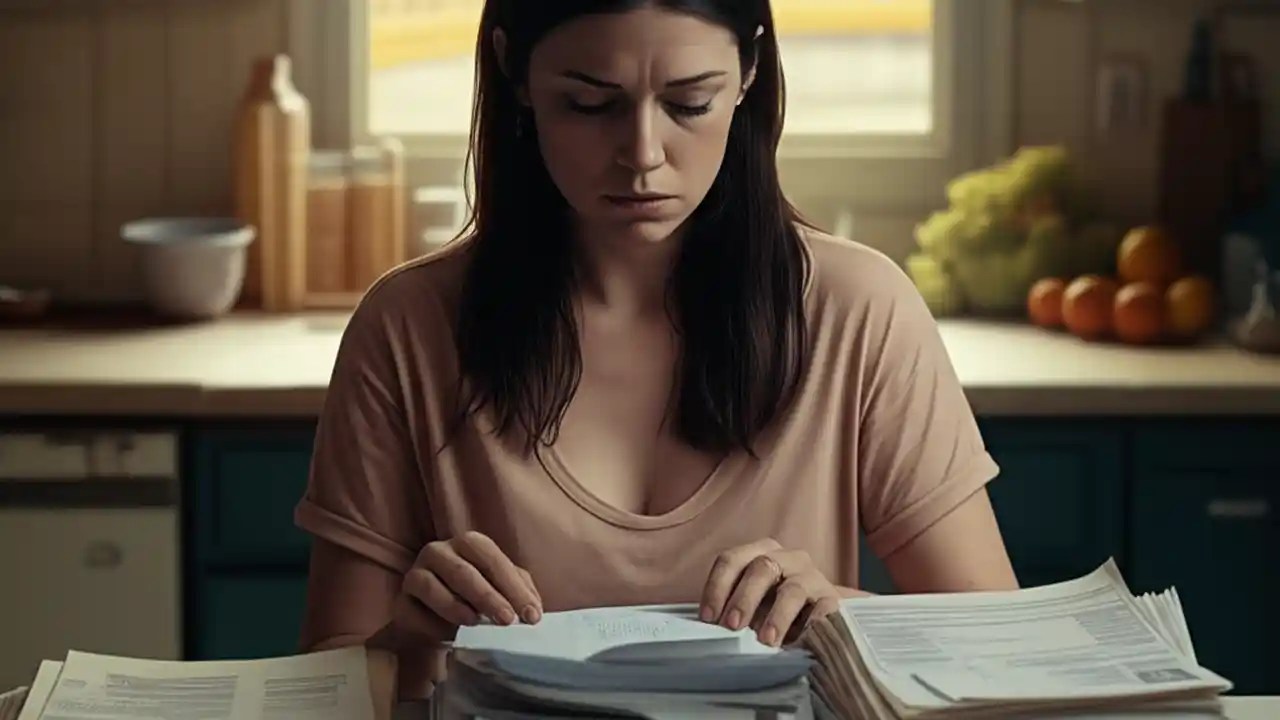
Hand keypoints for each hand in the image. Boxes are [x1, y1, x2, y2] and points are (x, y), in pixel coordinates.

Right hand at [390, 531, 542, 641]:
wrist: (437, 621)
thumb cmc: (474, 600)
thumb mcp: (502, 591)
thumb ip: (519, 592)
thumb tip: (533, 609)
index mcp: (470, 543)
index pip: (493, 559)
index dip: (513, 587)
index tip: (531, 615)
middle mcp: (441, 550)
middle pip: (464, 570)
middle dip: (489, 597)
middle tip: (507, 620)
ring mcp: (417, 571)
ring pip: (433, 584)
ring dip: (458, 606)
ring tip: (477, 623)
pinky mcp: (401, 596)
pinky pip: (414, 606)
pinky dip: (434, 618)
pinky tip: (450, 631)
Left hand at [699, 539, 841, 647]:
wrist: (820, 617)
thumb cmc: (775, 609)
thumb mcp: (752, 602)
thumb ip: (732, 606)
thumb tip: (712, 625)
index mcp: (761, 552)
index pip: (732, 559)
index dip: (717, 587)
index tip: (708, 617)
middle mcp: (788, 557)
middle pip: (762, 567)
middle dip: (744, 598)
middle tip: (732, 625)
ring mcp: (813, 577)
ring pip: (793, 589)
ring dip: (776, 616)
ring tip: (766, 640)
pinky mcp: (833, 600)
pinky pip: (823, 610)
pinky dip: (810, 624)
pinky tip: (799, 641)